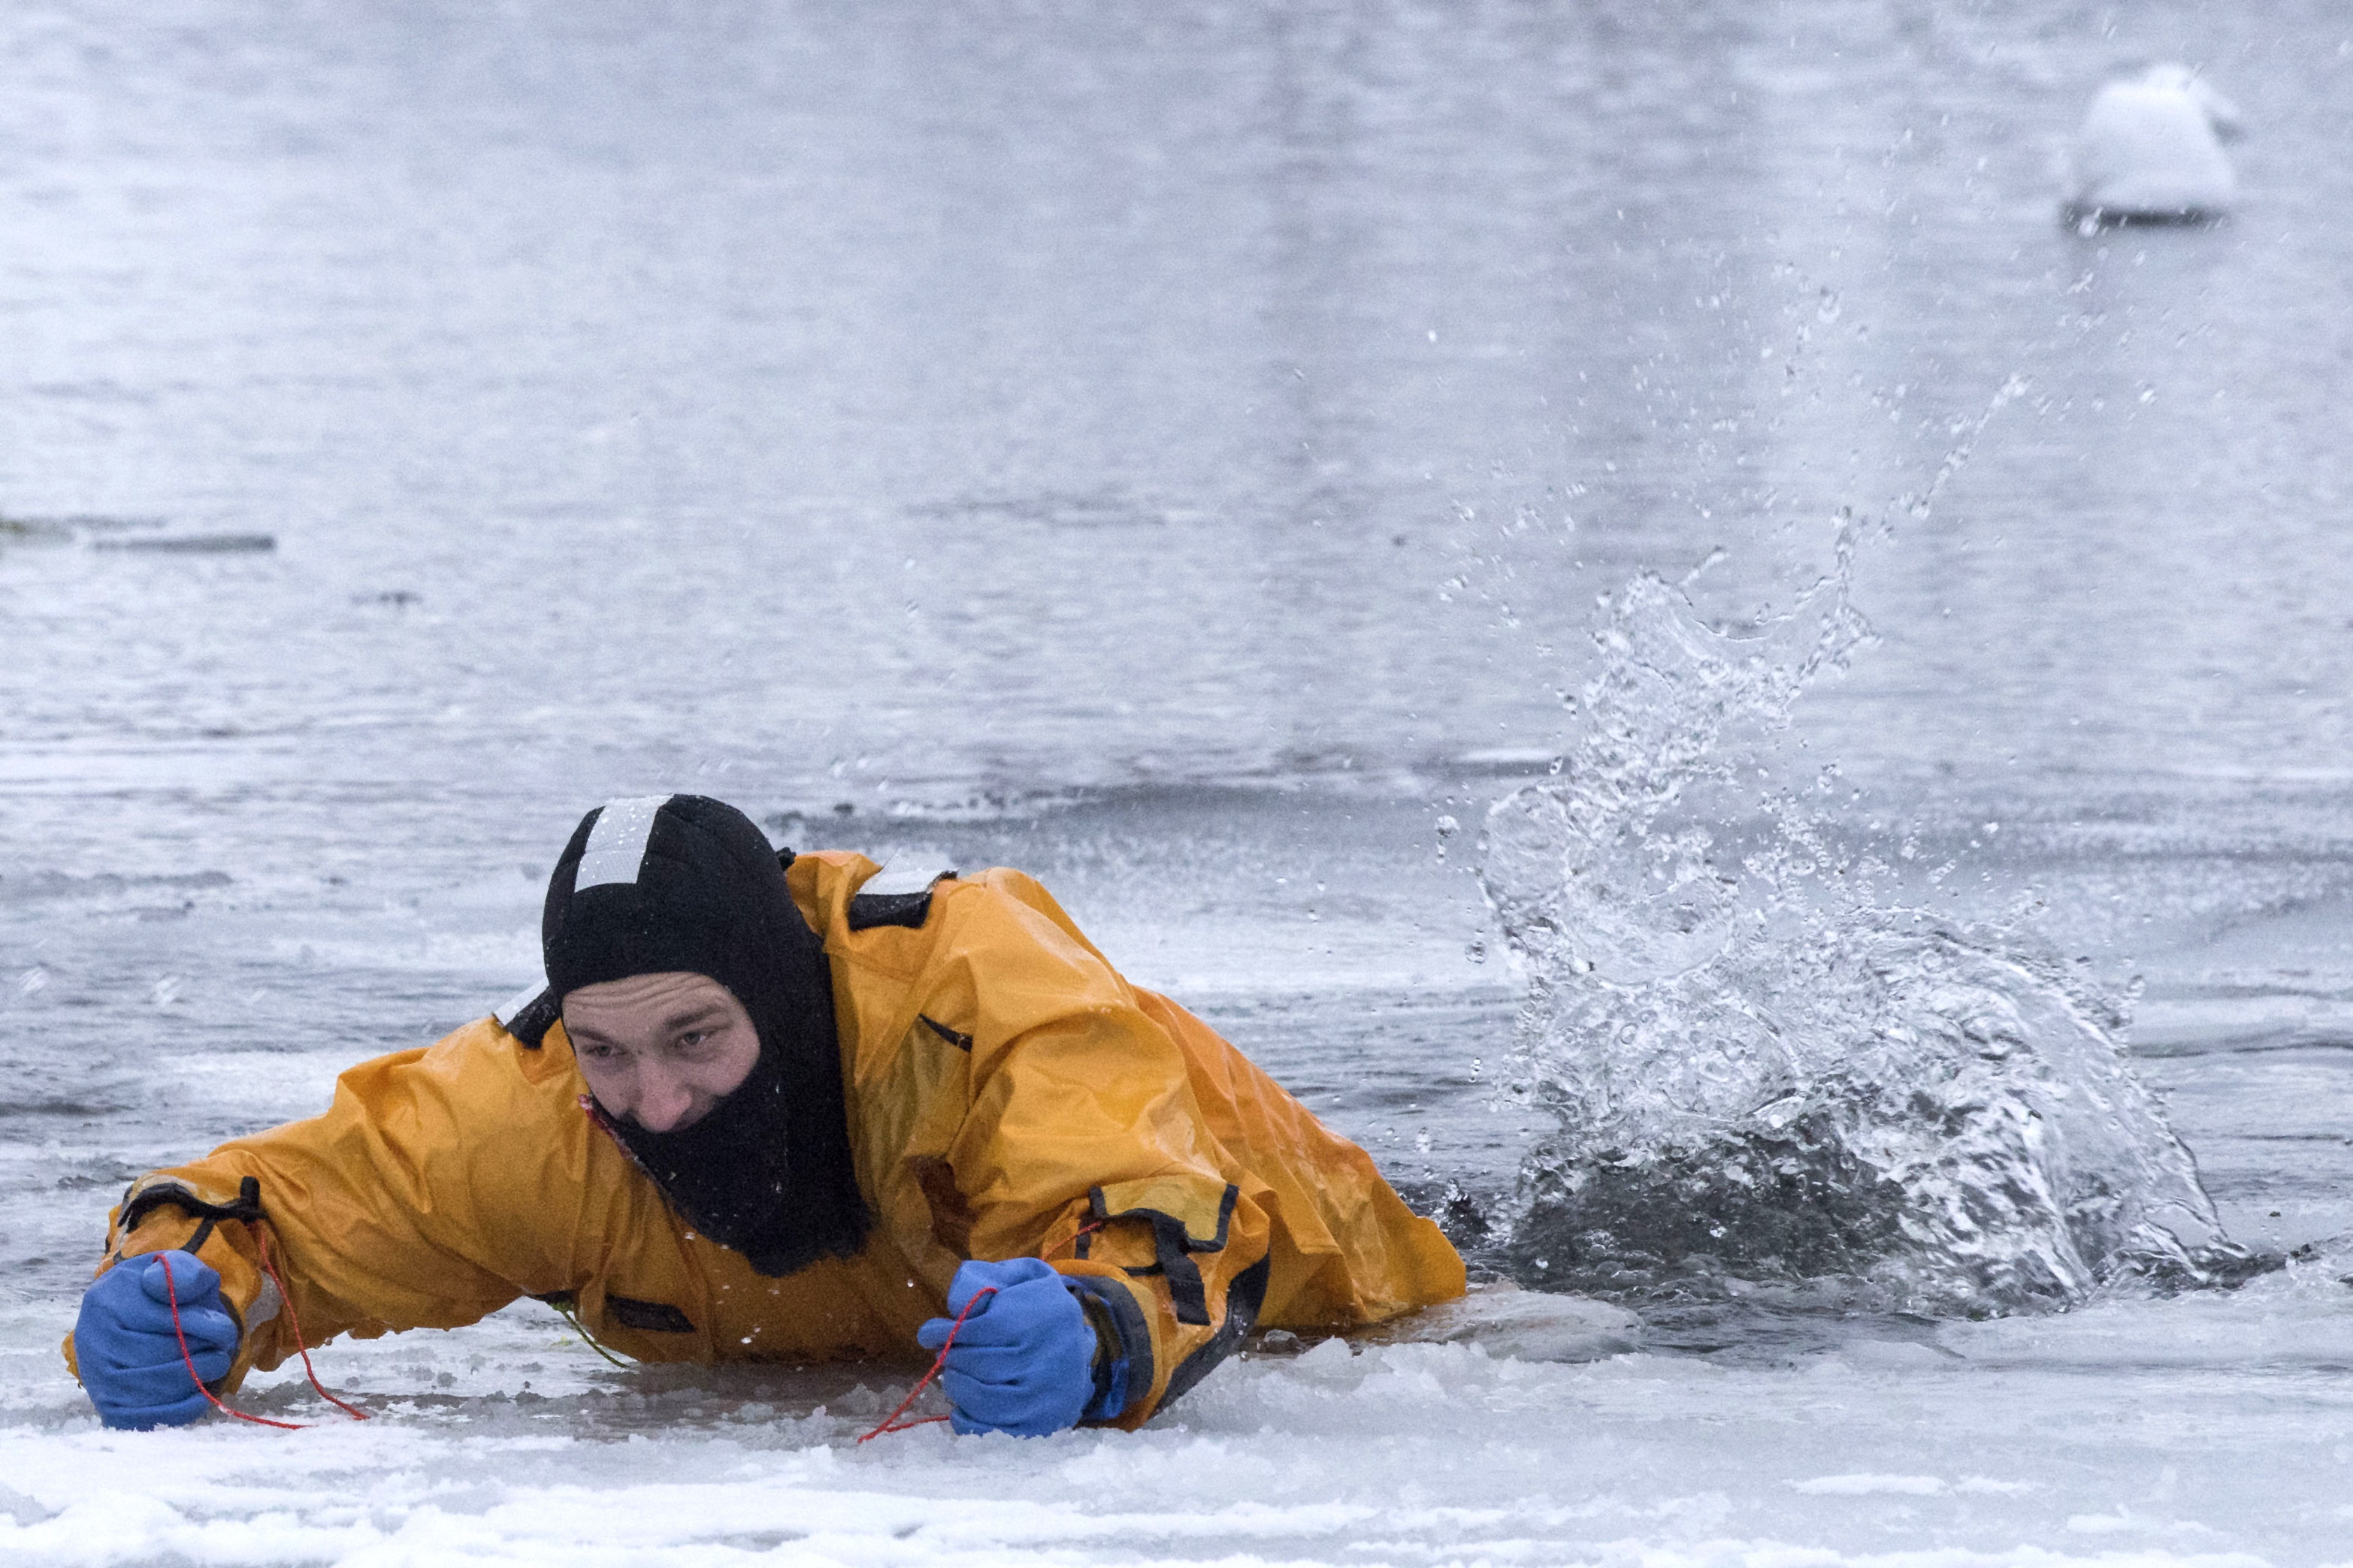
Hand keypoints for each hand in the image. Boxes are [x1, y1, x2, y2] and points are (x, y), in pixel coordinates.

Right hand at [73, 1251, 237, 1428]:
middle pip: (156, 1354)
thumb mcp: (174, 1268)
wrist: (131, 1316)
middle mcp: (92, 1339)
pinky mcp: (107, 1406)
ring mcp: (96, 1376)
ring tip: (215, 1365)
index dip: (200, 1325)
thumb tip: (166, 1288)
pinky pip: (142, 1418)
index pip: (160, 1317)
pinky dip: (177, 1411)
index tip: (225, 1329)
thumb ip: (182, 1272)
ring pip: (150, 1387)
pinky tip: (201, 1396)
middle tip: (223, 1352)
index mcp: (107, 1299)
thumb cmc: (161, 1292)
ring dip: (194, 1378)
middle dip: (200, 1353)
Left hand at [915, 1258, 1094, 1436]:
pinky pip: (994, 1430)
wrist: (1082, 1347)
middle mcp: (1048, 1359)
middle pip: (979, 1364)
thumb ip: (994, 1278)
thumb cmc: (1042, 1308)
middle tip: (943, 1353)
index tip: (928, 1333)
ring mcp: (1046, 1397)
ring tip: (953, 1375)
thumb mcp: (1026, 1277)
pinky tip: (961, 1407)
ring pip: (984, 1399)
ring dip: (958, 1387)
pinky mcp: (1041, 1425)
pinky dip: (969, 1421)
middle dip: (952, 1358)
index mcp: (1043, 1317)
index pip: (980, 1330)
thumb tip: (959, 1303)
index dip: (946, 1332)